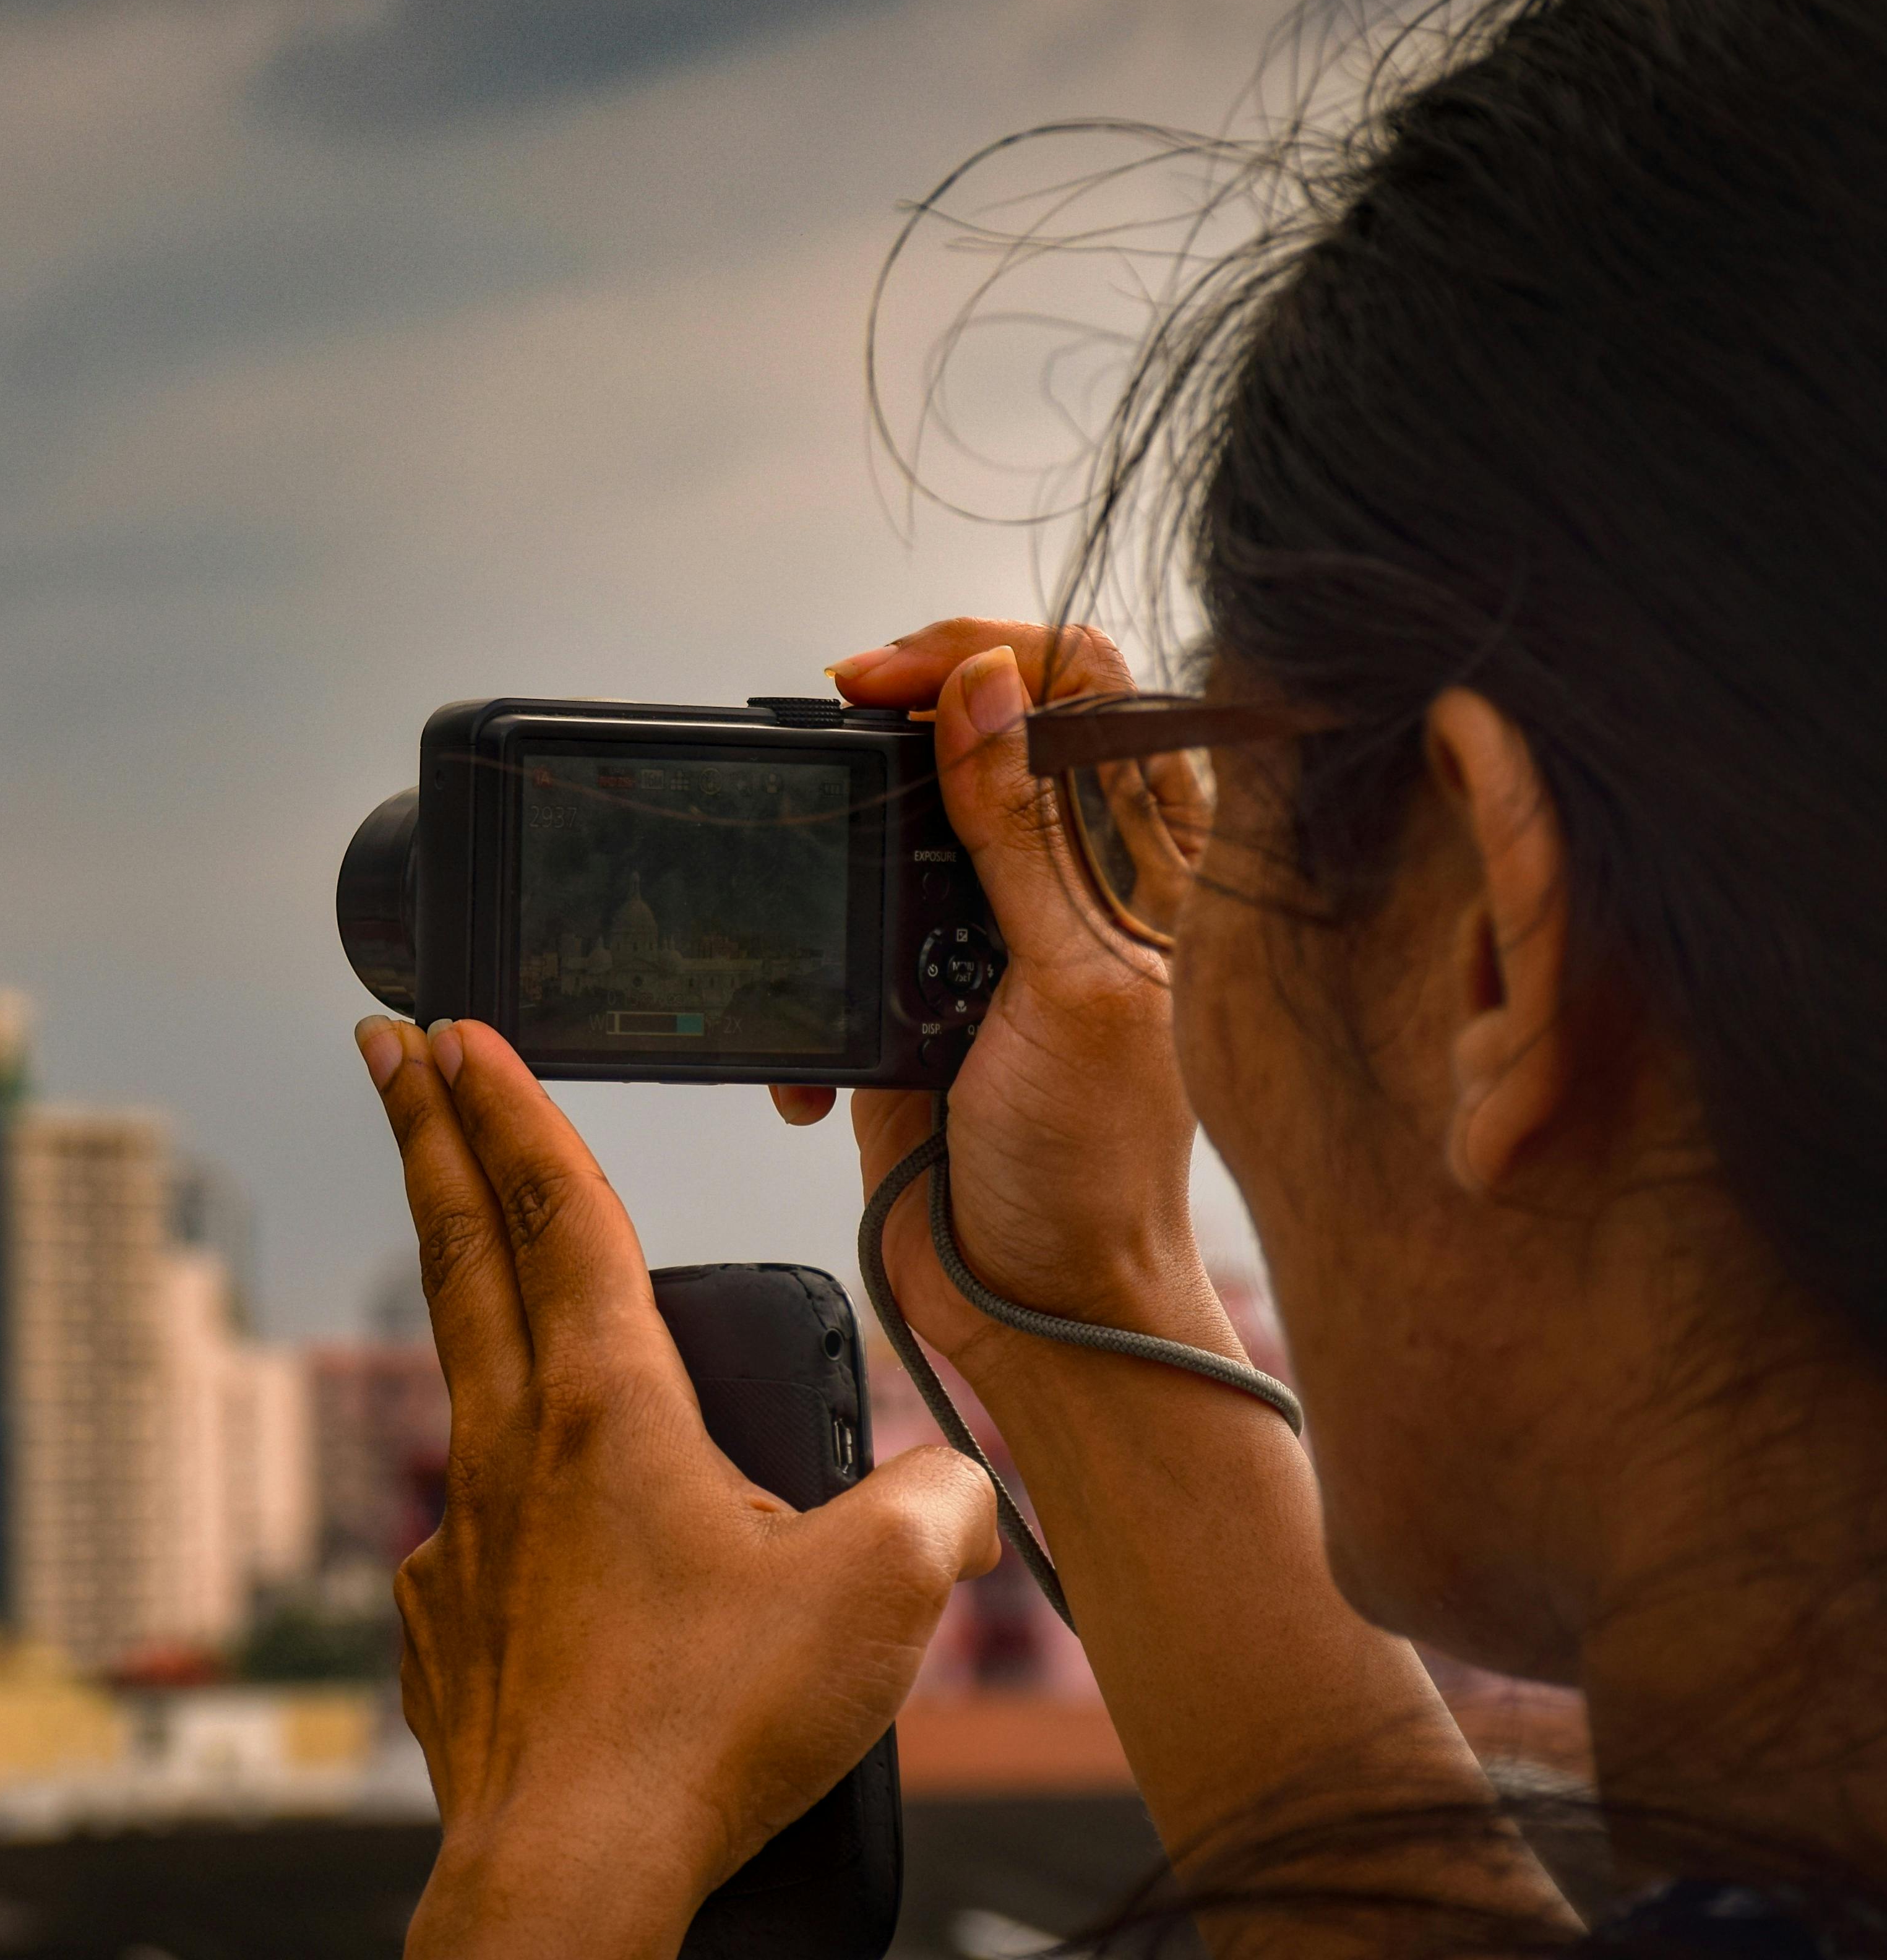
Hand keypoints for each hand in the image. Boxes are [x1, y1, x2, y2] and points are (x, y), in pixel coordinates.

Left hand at [358, 1014, 998, 1959]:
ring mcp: (461, 1540)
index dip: (513, 1107)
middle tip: (389, 1046)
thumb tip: (953, 1494)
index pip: (559, 1217)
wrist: (570, 1873)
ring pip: (463, 1383)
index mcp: (607, 1411)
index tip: (455, 1028)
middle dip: (433, 1135)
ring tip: (483, 1270)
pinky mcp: (448, 1628)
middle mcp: (512, 1453)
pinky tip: (537, 1535)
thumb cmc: (711, 1729)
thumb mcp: (876, 1597)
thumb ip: (935, 1509)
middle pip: (466, 1256)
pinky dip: (501, 1496)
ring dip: (466, 1298)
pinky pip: (472, 1530)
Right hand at [776, 619, 1236, 1373]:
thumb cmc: (1092, 1166)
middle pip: (980, 726)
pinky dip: (814, 961)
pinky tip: (822, 1035)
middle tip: (832, 717)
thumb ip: (1024, 834)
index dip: (991, 655)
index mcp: (1149, 859)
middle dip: (897, 721)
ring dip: (841, 839)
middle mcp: (1072, 876)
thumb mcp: (1068, 986)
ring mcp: (986, 929)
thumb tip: (987, 687)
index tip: (899, 676)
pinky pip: (843, 924)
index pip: (1084, 686)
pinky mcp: (910, 990)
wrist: (1031, 1304)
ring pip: (899, 814)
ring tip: (811, 860)